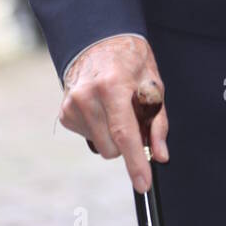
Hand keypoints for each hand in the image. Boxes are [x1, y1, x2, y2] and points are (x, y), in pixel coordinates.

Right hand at [59, 35, 167, 193]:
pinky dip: (100, 129)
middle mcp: (88, 96)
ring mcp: (72, 105)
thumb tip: (160, 155)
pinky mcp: (64, 113)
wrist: (99, 42)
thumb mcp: (154, 84)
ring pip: (100, 146)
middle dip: (127, 143)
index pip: (125, 134)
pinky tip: (102, 108)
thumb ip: (158, 122)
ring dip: (113, 136)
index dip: (136, 162)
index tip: (143, 184)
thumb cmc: (131, 62)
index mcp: (113, 86)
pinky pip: (89, 137)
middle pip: (112, 147)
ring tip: (117, 108)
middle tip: (134, 117)